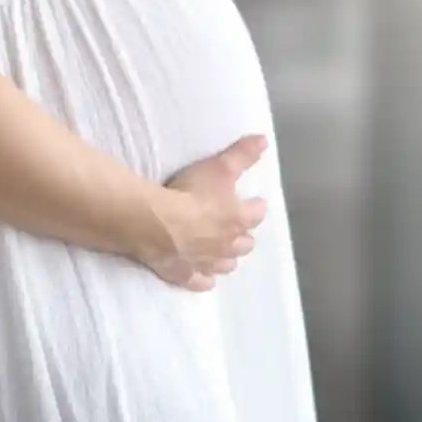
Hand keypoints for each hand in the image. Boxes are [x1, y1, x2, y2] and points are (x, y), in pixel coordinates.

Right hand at [135, 134, 268, 291]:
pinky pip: (200, 282)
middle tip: (236, 228)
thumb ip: (242, 154)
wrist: (157, 223)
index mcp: (239, 219)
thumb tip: (264, 140)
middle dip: (243, 236)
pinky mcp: (185, 275)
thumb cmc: (192, 193)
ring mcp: (207, 263)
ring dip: (227, 259)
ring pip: (226, 265)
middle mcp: (228, 245)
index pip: (257, 213)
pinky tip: (205, 280)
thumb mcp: (219, 167)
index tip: (253, 202)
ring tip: (223, 252)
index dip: (255, 207)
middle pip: (244, 245)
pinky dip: (204, 280)